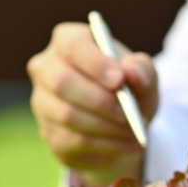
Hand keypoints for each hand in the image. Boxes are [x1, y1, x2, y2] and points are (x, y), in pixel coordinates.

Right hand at [27, 22, 159, 186]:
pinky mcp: (49, 133)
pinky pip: (74, 141)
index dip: (95, 64)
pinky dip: (108, 145)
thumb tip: (133, 73)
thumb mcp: (144, 76)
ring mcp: (43, 102)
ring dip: (108, 127)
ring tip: (137, 133)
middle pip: (62, 82)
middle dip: (101, 101)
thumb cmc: (131, 89)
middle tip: (130, 114)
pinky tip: (130, 145)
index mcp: (68, 41)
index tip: (120, 81)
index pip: (73, 46)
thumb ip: (143, 70)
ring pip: (68, 116)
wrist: (124, 122)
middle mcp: (46, 68)